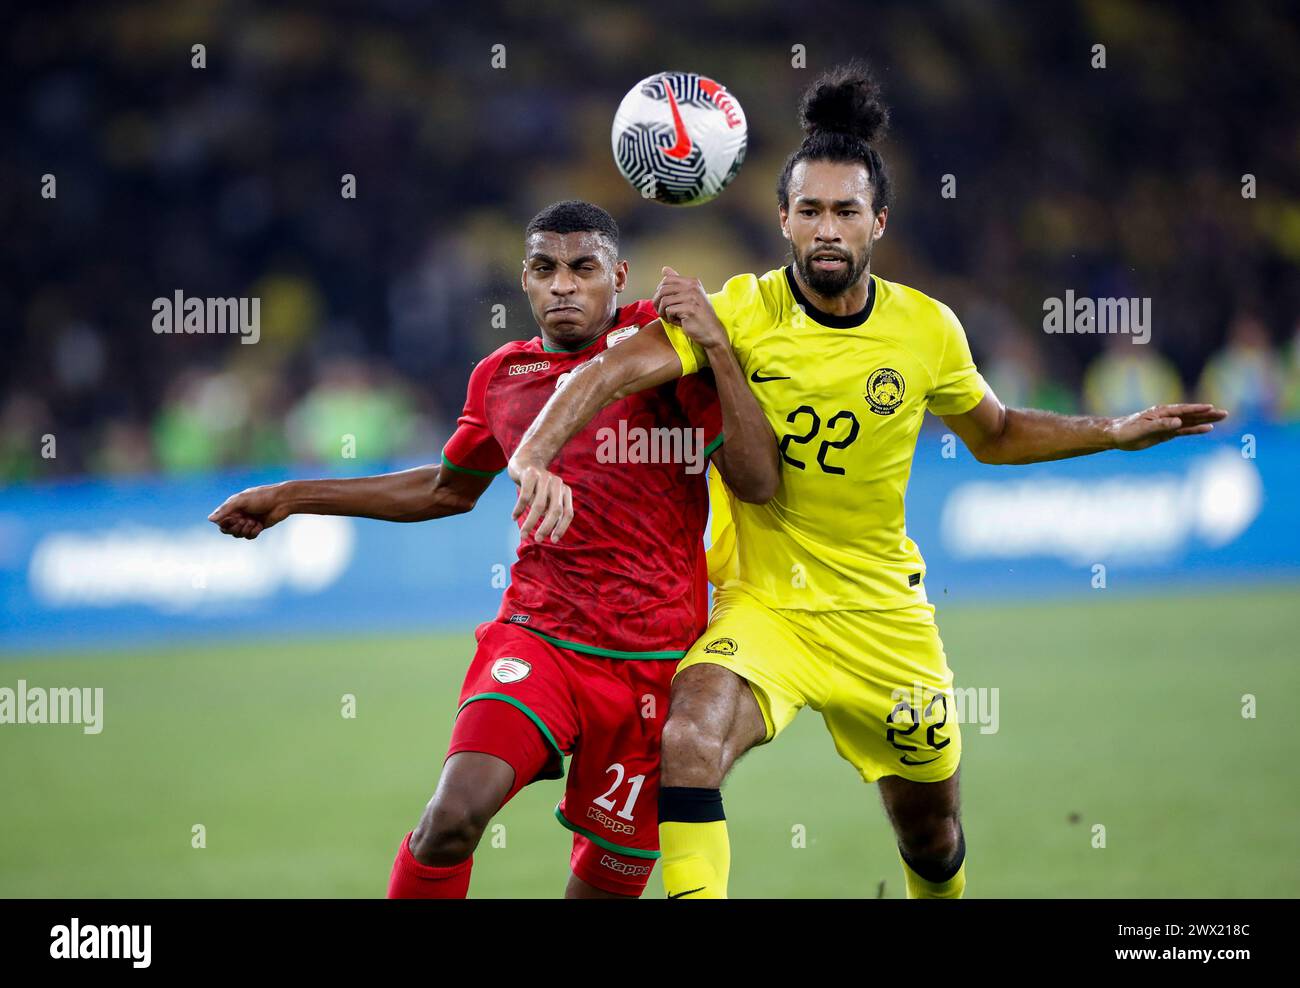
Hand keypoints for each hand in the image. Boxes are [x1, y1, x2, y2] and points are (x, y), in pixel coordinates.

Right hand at [208, 483, 291, 539]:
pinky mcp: (257, 528)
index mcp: (232, 507)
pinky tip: (260, 525)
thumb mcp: (241, 500)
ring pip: (238, 534)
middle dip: (236, 528)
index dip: (226, 523)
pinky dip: (254, 532)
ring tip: (254, 522)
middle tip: (246, 520)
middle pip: (228, 530)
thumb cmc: (261, 497)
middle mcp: (238, 515)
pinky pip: (249, 536)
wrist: (282, 501)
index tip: (235, 518)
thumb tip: (209, 519)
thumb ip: (225, 509)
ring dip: (246, 530)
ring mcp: (247, 522)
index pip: (221, 522)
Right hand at [508, 455, 573, 542]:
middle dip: (546, 527)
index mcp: (565, 491)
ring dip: (530, 522)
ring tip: (523, 534)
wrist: (525, 460)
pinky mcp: (530, 474)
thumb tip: (547, 532)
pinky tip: (514, 517)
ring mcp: (544, 477)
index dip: (562, 527)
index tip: (553, 540)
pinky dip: (519, 509)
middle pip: (555, 510)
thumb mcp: (547, 497)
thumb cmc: (536, 486)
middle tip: (537, 540)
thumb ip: (549, 511)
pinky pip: (525, 496)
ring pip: (539, 505)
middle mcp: (558, 483)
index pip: (568, 513)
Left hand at [652, 267, 727, 350]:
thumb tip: (664, 268)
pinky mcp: (690, 309)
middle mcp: (692, 287)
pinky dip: (670, 319)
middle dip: (657, 302)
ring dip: (663, 312)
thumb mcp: (689, 296)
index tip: (662, 302)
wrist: (711, 332)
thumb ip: (677, 283)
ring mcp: (692, 297)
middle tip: (662, 312)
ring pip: (664, 301)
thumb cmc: (699, 316)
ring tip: (669, 318)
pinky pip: (669, 311)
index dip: (660, 292)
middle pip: (663, 290)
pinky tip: (678, 322)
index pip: (667, 280)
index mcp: (692, 282)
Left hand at [1110, 403, 1228, 450]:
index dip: (1198, 409)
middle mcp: (1167, 416)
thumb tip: (1178, 422)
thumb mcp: (1143, 428)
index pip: (1183, 410)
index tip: (1212, 407)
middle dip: (1208, 414)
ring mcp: (1168, 424)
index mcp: (1162, 412)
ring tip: (1221, 419)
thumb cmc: (1127, 430)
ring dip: (1205, 421)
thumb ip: (1161, 425)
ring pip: (1190, 422)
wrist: (1116, 436)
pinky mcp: (1166, 433)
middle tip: (1225, 413)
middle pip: (1191, 414)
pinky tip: (1207, 429)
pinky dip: (1195, 430)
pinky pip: (1184, 431)